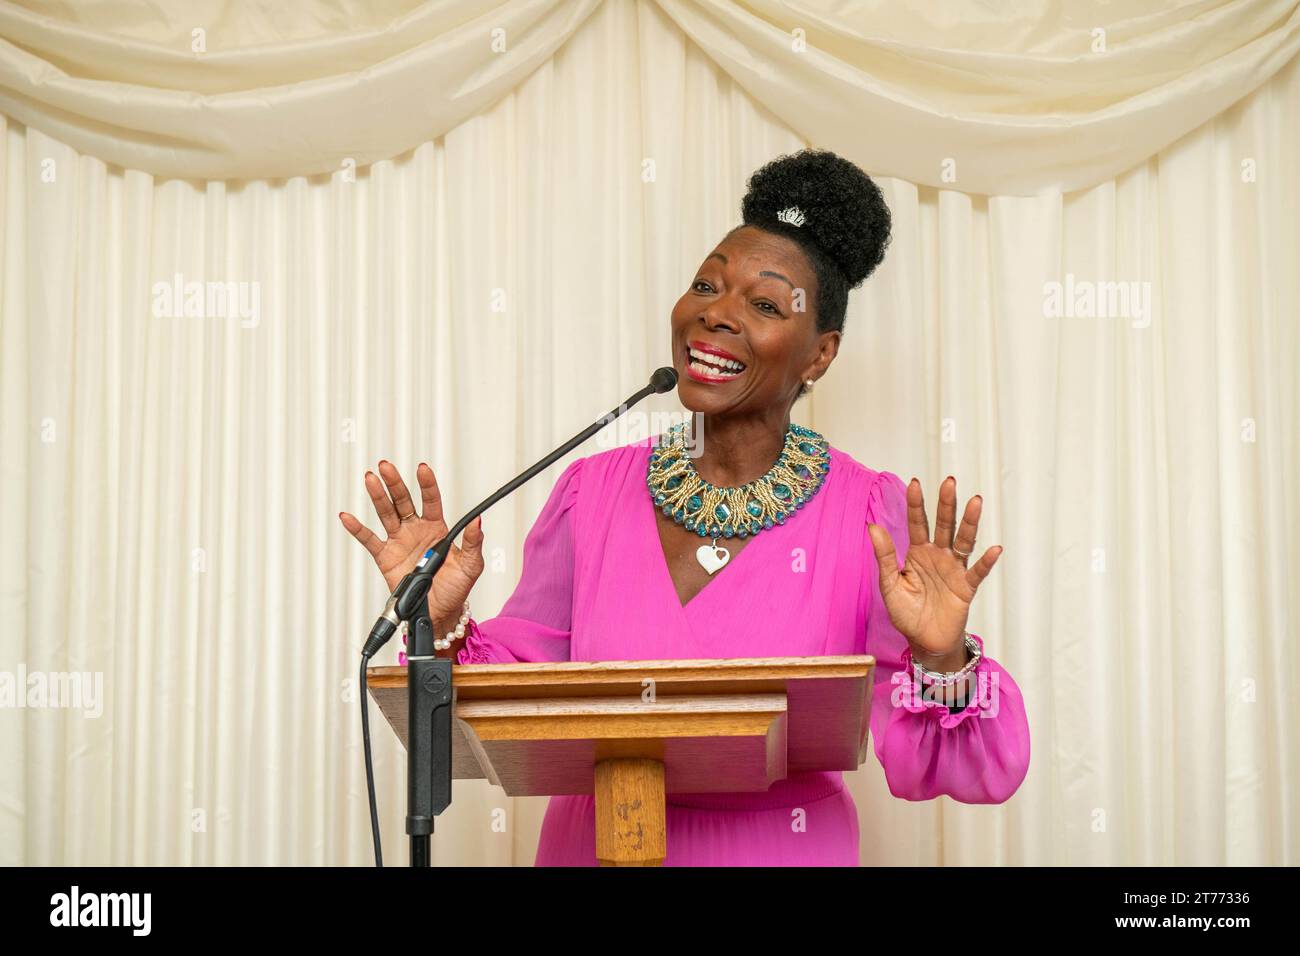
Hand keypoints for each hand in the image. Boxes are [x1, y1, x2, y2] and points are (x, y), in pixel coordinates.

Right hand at [339, 460, 484, 634]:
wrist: (439, 613)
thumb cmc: (456, 589)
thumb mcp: (472, 565)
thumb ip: (474, 542)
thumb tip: (478, 521)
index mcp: (437, 528)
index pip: (431, 500)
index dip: (427, 484)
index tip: (422, 469)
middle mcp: (416, 530)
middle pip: (403, 501)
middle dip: (395, 483)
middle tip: (386, 466)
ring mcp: (399, 542)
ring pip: (386, 514)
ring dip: (377, 496)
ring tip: (370, 479)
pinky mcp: (385, 557)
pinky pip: (369, 540)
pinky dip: (357, 529)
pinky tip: (347, 517)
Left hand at [867, 476, 1001, 664]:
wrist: (923, 641)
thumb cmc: (905, 612)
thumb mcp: (889, 584)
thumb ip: (884, 556)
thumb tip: (872, 527)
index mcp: (917, 553)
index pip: (917, 523)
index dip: (916, 504)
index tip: (915, 483)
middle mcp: (938, 556)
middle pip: (943, 525)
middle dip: (946, 504)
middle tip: (949, 482)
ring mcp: (954, 570)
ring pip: (963, 541)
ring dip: (969, 523)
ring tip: (976, 502)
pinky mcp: (966, 588)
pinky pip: (977, 572)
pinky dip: (986, 562)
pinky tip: (994, 549)